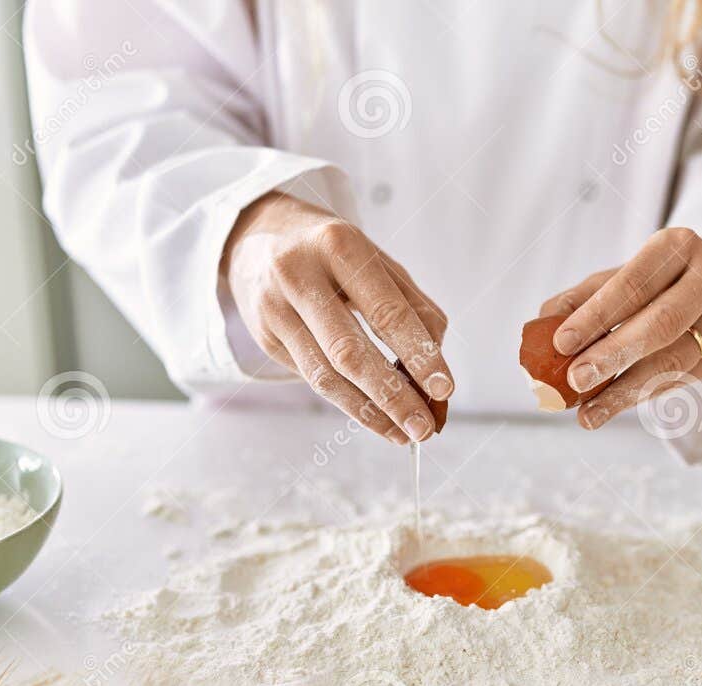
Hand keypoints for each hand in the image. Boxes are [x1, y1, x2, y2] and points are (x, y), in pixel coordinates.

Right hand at [224, 192, 452, 443]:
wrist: (257, 236)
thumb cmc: (333, 252)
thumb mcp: (377, 260)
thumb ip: (413, 307)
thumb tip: (434, 366)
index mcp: (338, 245)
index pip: (385, 311)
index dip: (417, 353)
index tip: (444, 387)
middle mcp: (298, 275)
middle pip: (349, 351)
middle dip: (392, 396)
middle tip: (423, 428)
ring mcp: (274, 309)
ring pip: (325, 375)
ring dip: (370, 412)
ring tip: (404, 433)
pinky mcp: (264, 337)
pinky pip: (312, 379)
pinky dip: (349, 404)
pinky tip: (377, 418)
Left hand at [539, 227, 701, 429]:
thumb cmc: (661, 280)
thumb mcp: (624, 276)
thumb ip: (584, 298)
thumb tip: (542, 325)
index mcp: (678, 245)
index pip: (633, 284)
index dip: (596, 315)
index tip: (562, 344)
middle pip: (661, 324)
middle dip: (613, 356)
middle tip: (575, 382)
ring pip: (676, 360)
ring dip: (627, 391)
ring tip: (589, 413)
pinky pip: (686, 378)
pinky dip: (647, 394)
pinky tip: (618, 404)